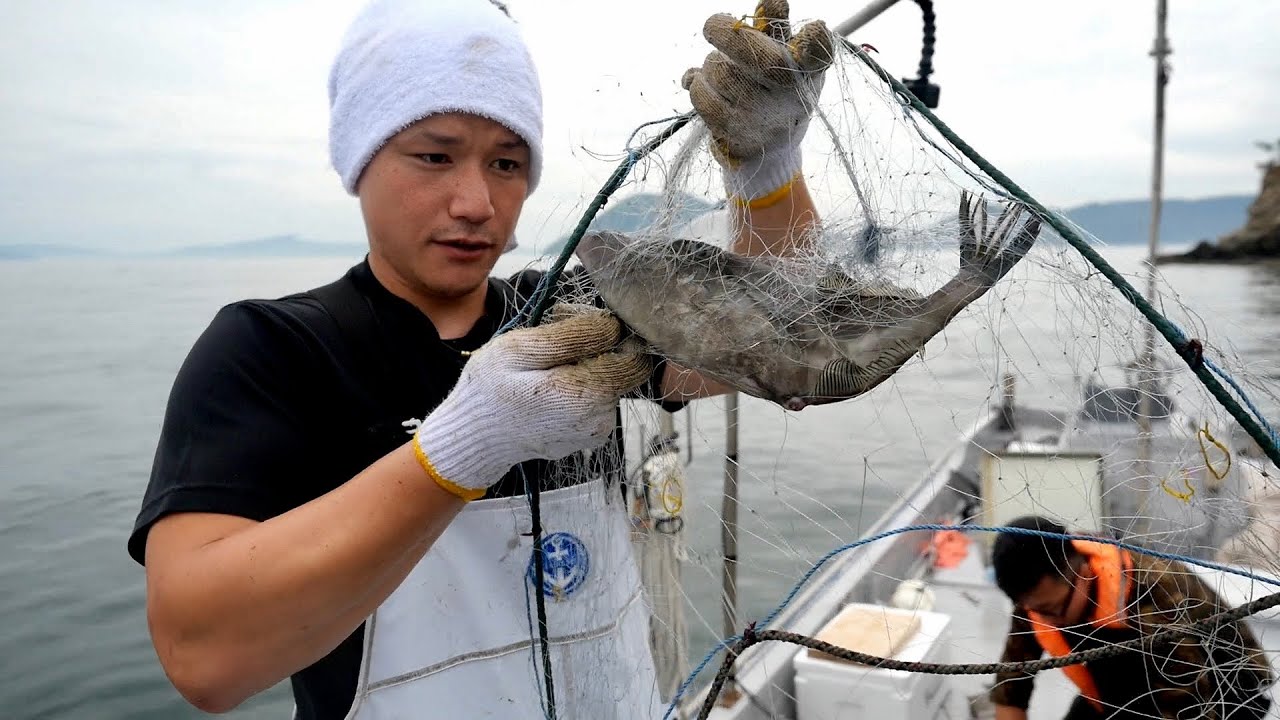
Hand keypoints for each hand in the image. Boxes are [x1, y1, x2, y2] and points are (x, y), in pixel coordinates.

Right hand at [412, 304, 651, 499]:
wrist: (472, 439)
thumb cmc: (489, 391)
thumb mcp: (520, 349)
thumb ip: (572, 335)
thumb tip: (613, 327)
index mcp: (589, 395)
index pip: (636, 358)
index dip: (614, 335)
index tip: (581, 328)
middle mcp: (601, 418)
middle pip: (622, 370)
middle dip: (597, 351)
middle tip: (554, 345)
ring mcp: (595, 431)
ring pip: (607, 385)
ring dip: (584, 370)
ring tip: (543, 369)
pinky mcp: (587, 437)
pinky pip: (594, 402)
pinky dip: (577, 390)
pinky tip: (547, 390)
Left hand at [681, 0, 833, 207]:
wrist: (768, 148)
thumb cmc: (777, 88)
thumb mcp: (785, 55)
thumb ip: (777, 26)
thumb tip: (771, 2)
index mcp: (810, 70)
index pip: (819, 54)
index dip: (815, 41)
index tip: (811, 29)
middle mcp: (793, 97)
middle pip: (757, 58)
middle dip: (724, 32)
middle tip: (713, 25)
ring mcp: (765, 121)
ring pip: (721, 73)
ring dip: (709, 63)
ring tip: (716, 67)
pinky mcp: (737, 137)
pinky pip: (703, 99)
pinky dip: (695, 85)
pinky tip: (701, 83)